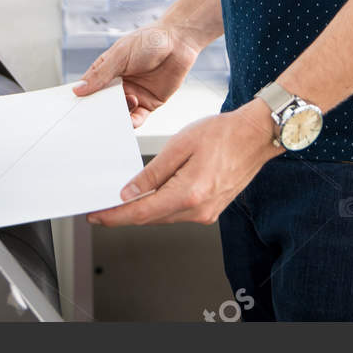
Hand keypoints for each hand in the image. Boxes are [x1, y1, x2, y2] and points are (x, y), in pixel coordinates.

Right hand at [72, 23, 198, 127]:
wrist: (178, 41)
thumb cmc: (149, 40)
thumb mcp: (120, 55)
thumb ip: (100, 74)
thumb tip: (78, 89)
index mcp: (107, 70)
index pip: (90, 88)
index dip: (83, 99)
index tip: (75, 109)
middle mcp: (119, 84)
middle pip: (104, 104)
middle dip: (100, 112)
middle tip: (96, 119)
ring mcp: (134, 95)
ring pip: (120, 113)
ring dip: (117, 117)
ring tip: (118, 114)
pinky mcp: (149, 103)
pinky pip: (138, 118)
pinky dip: (133, 123)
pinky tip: (130, 122)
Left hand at [86, 104, 281, 225]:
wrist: (256, 135)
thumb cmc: (224, 133)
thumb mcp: (180, 145)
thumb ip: (153, 172)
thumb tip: (130, 193)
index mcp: (189, 193)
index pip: (141, 213)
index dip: (115, 217)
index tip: (96, 217)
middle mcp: (198, 209)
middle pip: (151, 219)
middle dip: (124, 215)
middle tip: (102, 209)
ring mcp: (207, 212)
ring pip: (164, 217)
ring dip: (142, 211)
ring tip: (121, 202)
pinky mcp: (211, 209)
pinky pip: (178, 213)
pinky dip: (161, 207)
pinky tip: (151, 196)